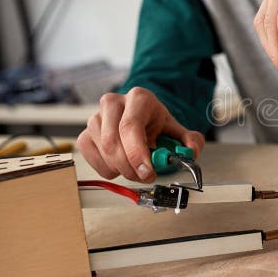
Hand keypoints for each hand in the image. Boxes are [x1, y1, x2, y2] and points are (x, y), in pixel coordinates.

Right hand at [77, 87, 204, 181]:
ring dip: (121, 169)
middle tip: (146, 177)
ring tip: (137, 168)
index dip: (137, 153)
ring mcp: (95, 118)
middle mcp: (113, 104)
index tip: (148, 172)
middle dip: (130, 167)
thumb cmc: (156, 123)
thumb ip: (190, 141)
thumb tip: (192, 152)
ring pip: (103, 152)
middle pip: (112, 142)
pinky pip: (92, 159)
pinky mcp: (85, 134)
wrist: (141, 117)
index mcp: (138, 98)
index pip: (130, 126)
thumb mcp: (176, 130)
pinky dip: (108, 170)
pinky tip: (122, 165)